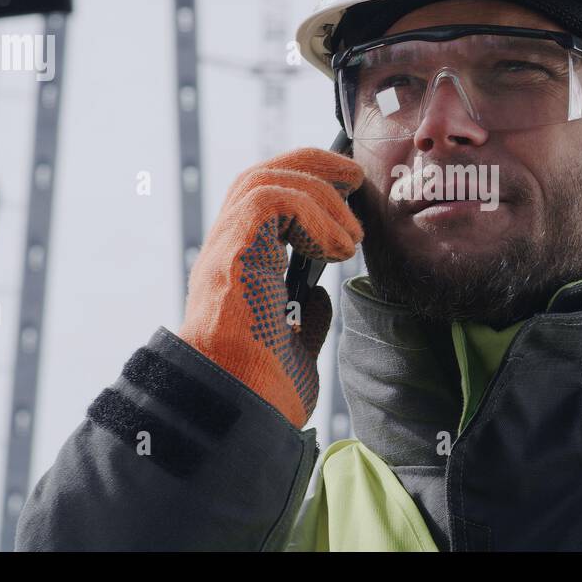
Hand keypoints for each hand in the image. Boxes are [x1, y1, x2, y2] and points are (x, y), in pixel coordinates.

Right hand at [178, 148, 363, 427]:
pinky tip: (338, 248)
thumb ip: (304, 320)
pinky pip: (270, 201)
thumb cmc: (261, 394)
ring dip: (318, 192)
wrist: (241, 416)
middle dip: (311, 165)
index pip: (263, 203)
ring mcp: (226, 253)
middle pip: (259, 177)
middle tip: (355, 177)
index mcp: (238, 272)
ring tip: (351, 235)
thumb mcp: (295, 350)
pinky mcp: (233, 256)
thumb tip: (319, 298)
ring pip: (262, 180)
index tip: (349, 192)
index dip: (306, 186)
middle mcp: (226, 254)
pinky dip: (311, 213)